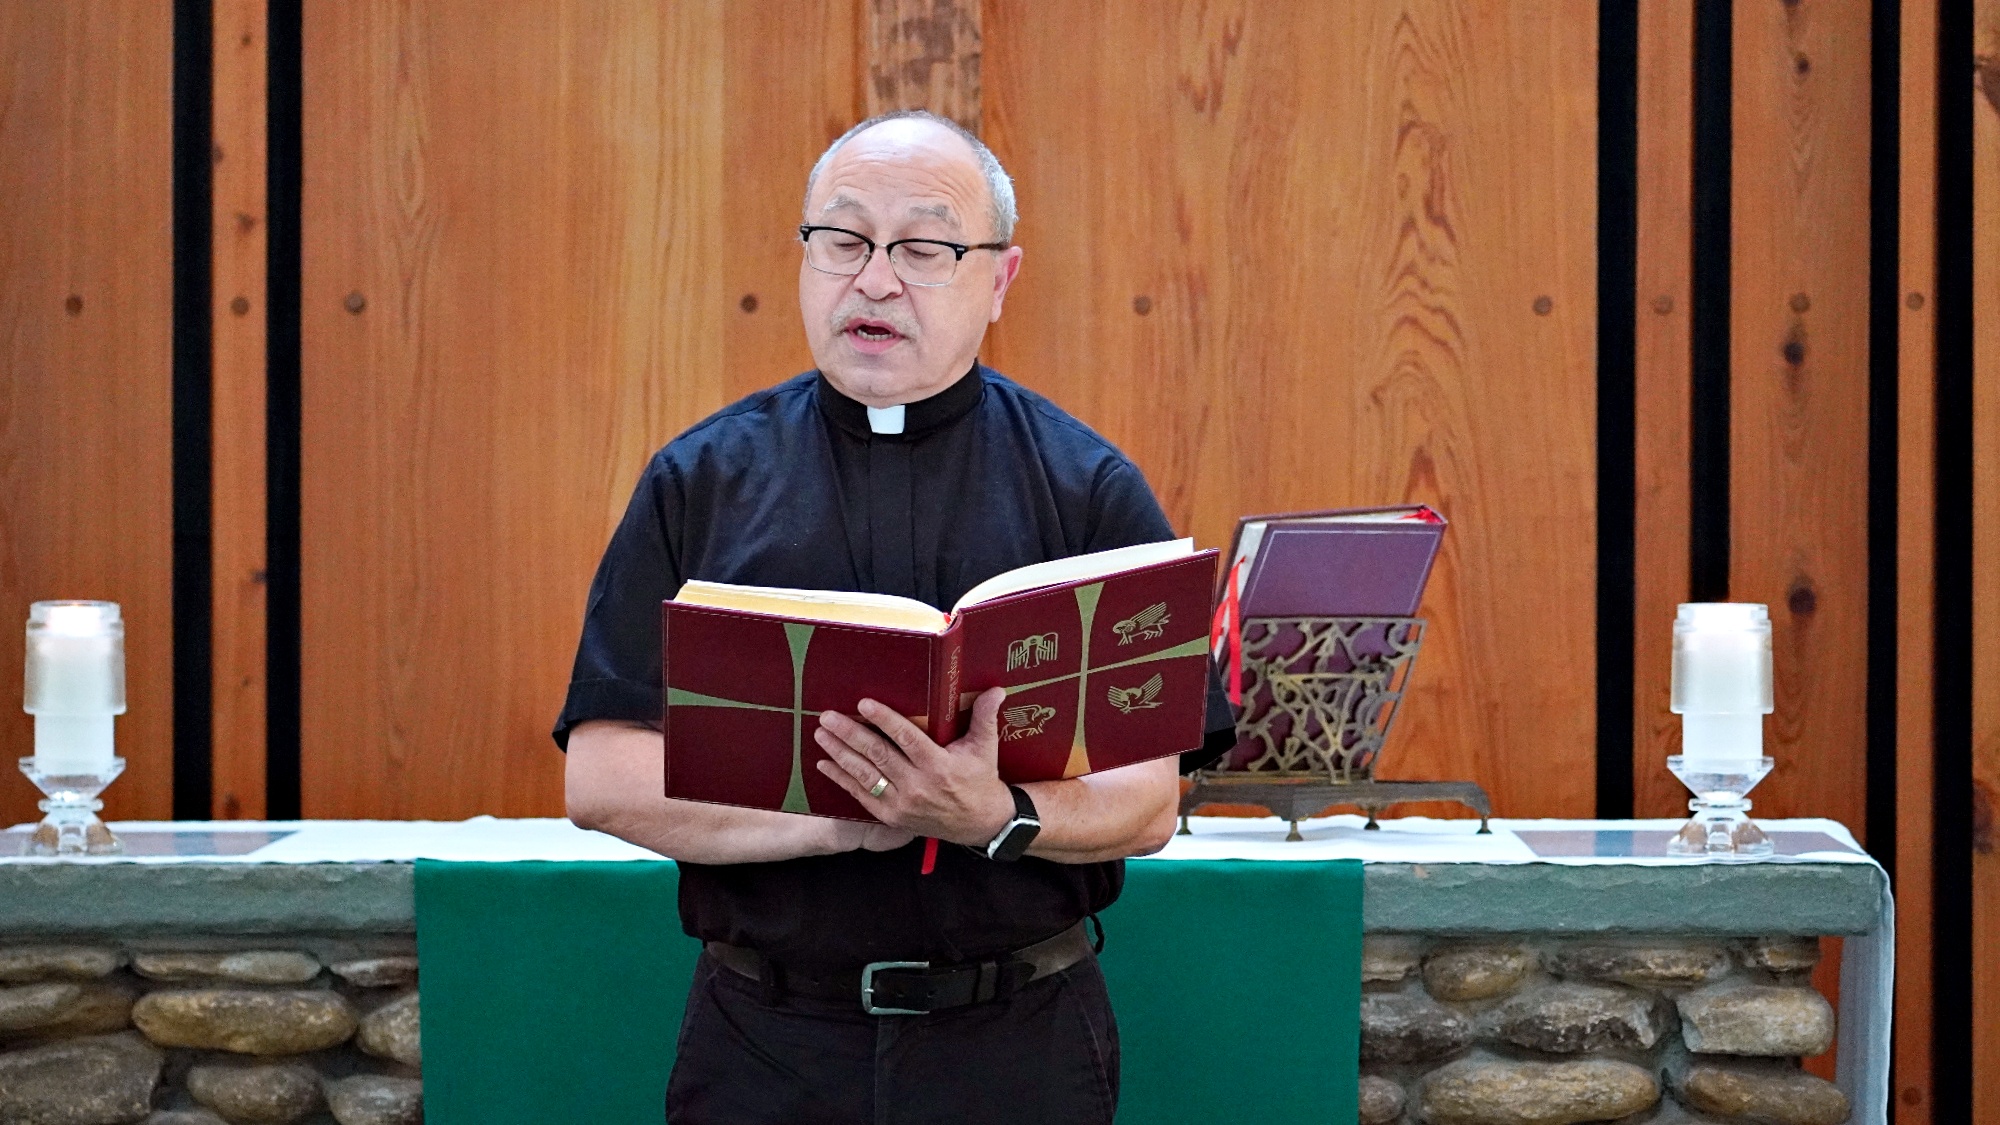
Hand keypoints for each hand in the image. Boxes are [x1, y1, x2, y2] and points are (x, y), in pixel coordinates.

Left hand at [813, 687, 1015, 847]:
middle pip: (878, 755)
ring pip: (866, 775)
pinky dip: (842, 780)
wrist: (981, 823)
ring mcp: (903, 804)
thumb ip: (984, 716)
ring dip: (840, 754)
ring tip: (821, 734)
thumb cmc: (981, 780)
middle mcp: (918, 785)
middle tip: (827, 716)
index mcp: (939, 765)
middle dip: (850, 734)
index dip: (883, 720)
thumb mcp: (985, 748)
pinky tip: (825, 764)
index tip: (863, 704)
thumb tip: (996, 689)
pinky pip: (862, 796)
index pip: (906, 738)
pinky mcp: (892, 817)